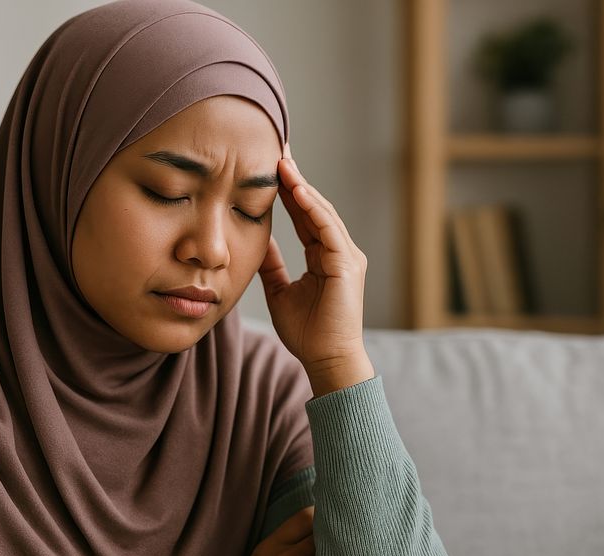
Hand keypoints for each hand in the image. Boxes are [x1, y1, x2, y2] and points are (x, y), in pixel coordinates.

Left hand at [258, 143, 370, 387]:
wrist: (326, 360)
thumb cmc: (306, 332)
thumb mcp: (279, 290)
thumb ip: (272, 264)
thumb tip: (256, 239)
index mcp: (324, 255)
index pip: (304, 214)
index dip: (287, 190)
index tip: (269, 165)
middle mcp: (339, 250)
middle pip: (314, 205)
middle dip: (295, 177)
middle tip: (276, 147)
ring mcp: (346, 256)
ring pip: (322, 212)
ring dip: (302, 186)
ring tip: (283, 161)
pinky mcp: (347, 265)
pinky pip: (328, 229)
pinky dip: (313, 208)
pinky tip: (298, 189)